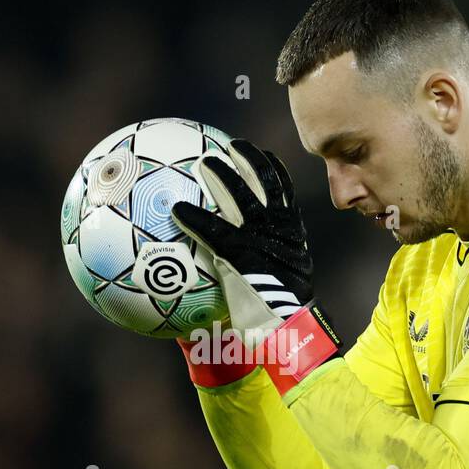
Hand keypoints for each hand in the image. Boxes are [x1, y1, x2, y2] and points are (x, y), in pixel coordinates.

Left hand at [172, 138, 313, 339]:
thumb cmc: (284, 310)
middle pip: (267, 180)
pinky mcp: (240, 251)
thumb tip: (250, 268)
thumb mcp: (284, 280)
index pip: (287, 191)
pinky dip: (194, 216)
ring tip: (203, 161)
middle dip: (249, 158)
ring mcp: (261, 237)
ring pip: (241, 195)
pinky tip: (176, 210)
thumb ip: (268, 266)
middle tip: (232, 146)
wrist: (288, 323)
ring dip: (222, 175)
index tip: (264, 154)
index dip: (275, 168)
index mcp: (292, 231)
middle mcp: (280, 228)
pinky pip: (212, 228)